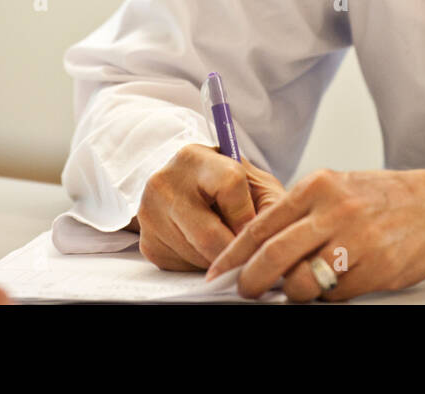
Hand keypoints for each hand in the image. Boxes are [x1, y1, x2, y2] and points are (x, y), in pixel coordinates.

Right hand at [132, 143, 284, 270]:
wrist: (183, 186)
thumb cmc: (226, 185)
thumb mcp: (252, 182)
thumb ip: (271, 205)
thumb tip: (276, 244)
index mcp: (193, 157)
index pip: (230, 184)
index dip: (248, 213)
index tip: (255, 225)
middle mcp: (163, 182)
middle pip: (210, 234)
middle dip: (237, 249)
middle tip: (250, 252)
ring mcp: (150, 214)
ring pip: (198, 255)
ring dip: (221, 258)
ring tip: (226, 241)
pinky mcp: (148, 243)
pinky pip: (184, 267)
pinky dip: (202, 264)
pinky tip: (205, 246)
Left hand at [205, 167, 424, 301]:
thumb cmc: (381, 199)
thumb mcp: (335, 189)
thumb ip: (300, 216)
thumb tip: (259, 250)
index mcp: (317, 187)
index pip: (261, 225)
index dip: (234, 254)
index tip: (219, 272)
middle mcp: (334, 211)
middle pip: (274, 256)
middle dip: (251, 281)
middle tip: (244, 291)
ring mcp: (355, 241)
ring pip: (302, 282)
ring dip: (293, 292)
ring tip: (299, 285)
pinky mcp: (374, 269)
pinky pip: (334, 294)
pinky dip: (328, 294)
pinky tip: (337, 279)